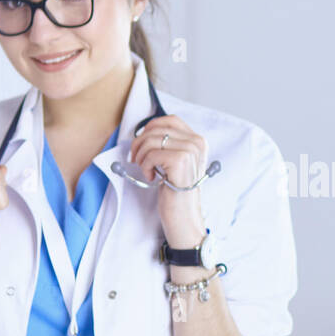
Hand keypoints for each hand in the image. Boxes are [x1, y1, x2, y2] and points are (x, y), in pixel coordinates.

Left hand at [127, 114, 207, 246]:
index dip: (151, 127)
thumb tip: (144, 131)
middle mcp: (197, 143)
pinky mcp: (180, 161)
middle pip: (158, 129)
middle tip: (136, 159)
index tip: (142, 142)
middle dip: (140, 142)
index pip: (170, 120)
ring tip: (145, 169)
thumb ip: (169, 145)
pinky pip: (151, 154)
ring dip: (141, 155)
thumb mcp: (176, 162)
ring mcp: (190, 151)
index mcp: (198, 141)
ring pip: (152, 140)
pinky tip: (152, 177)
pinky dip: (145, 166)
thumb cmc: (176, 190)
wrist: (183, 215)